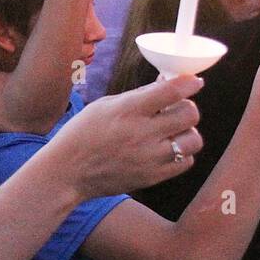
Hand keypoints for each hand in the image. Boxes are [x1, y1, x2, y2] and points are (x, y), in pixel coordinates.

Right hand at [51, 75, 204, 198]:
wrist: (66, 173)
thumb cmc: (82, 135)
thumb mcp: (104, 106)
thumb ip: (138, 95)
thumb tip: (168, 83)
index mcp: (127, 111)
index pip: (172, 91)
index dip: (189, 83)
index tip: (193, 82)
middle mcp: (141, 134)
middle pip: (190, 114)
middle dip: (187, 107)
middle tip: (177, 109)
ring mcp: (149, 158)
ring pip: (193, 140)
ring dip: (187, 132)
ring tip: (173, 132)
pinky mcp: (152, 177)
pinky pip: (186, 162)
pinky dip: (182, 154)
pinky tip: (168, 149)